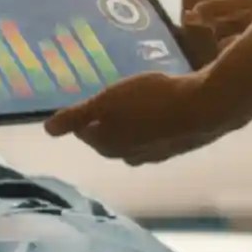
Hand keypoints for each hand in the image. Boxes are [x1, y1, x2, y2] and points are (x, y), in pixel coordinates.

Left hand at [44, 71, 251, 165]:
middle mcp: (131, 156)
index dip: (83, 114)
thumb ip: (77, 115)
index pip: (85, 132)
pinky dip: (152, 121)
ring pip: (134, 136)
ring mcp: (157, 153)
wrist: (204, 107)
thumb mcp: (108, 101)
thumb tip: (47, 130)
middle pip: (108, 137)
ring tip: (133, 97)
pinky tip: (159, 106)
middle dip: (105, 120)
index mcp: (109, 147)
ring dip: (130, 120)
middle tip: (108, 95)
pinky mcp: (178, 144)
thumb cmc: (151, 101)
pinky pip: (156, 132)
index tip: (87, 97)